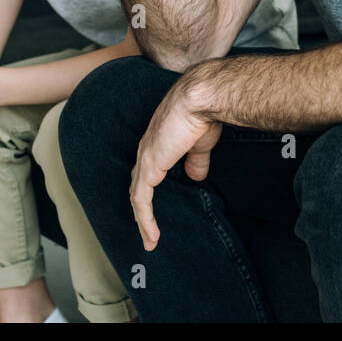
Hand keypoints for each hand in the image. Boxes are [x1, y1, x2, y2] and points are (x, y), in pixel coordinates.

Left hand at [129, 61, 223, 251]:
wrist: (201, 99)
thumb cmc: (204, 113)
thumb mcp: (200, 144)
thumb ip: (195, 161)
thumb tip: (196, 177)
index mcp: (158, 142)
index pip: (148, 172)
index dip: (150, 191)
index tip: (157, 208)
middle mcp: (147, 150)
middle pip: (138, 186)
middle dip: (142, 210)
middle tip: (148, 231)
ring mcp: (146, 159)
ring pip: (137, 196)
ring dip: (142, 221)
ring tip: (150, 241)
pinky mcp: (149, 167)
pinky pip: (141, 200)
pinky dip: (145, 220)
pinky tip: (151, 236)